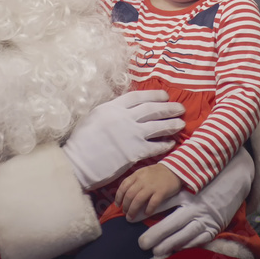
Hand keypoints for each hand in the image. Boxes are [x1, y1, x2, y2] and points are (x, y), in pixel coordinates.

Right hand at [62, 89, 184, 189]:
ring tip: (181, 123)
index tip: (165, 95)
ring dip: (172, 124)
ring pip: (158, 126)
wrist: (78, 164)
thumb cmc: (81, 143)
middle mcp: (124, 118)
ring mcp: (131, 134)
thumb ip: (110, 112)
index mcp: (112, 107)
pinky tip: (172, 143)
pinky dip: (166, 144)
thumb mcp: (93, 118)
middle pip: (153, 109)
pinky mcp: (135, 152)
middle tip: (180, 108)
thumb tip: (124, 109)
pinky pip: (156, 146)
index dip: (154, 95)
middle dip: (169, 108)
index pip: (138, 96)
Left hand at [116, 164, 182, 219]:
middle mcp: (142, 180)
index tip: (118, 204)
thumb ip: (135, 181)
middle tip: (125, 213)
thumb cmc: (157, 173)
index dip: (119, 197)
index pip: (124, 186)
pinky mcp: (161, 192)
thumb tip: (125, 195)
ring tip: (131, 217)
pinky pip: (152, 203)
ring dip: (133, 210)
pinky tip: (146, 213)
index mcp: (137, 175)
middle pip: (130, 195)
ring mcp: (152, 186)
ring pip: (138, 200)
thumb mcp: (143, 172)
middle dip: (125, 206)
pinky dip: (148, 209)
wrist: (175, 169)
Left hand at [137, 148, 253, 255]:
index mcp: (187, 194)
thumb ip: (171, 194)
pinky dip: (187, 245)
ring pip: (184, 235)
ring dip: (170, 244)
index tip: (135, 218)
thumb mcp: (189, 185)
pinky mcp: (214, 228)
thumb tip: (148, 204)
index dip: (148, 212)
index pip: (164, 204)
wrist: (235, 179)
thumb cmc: (208, 182)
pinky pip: (199, 240)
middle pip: (172, 223)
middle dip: (156, 234)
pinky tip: (176, 249)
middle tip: (142, 243)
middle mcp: (196, 207)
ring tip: (156, 250)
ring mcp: (206, 219)